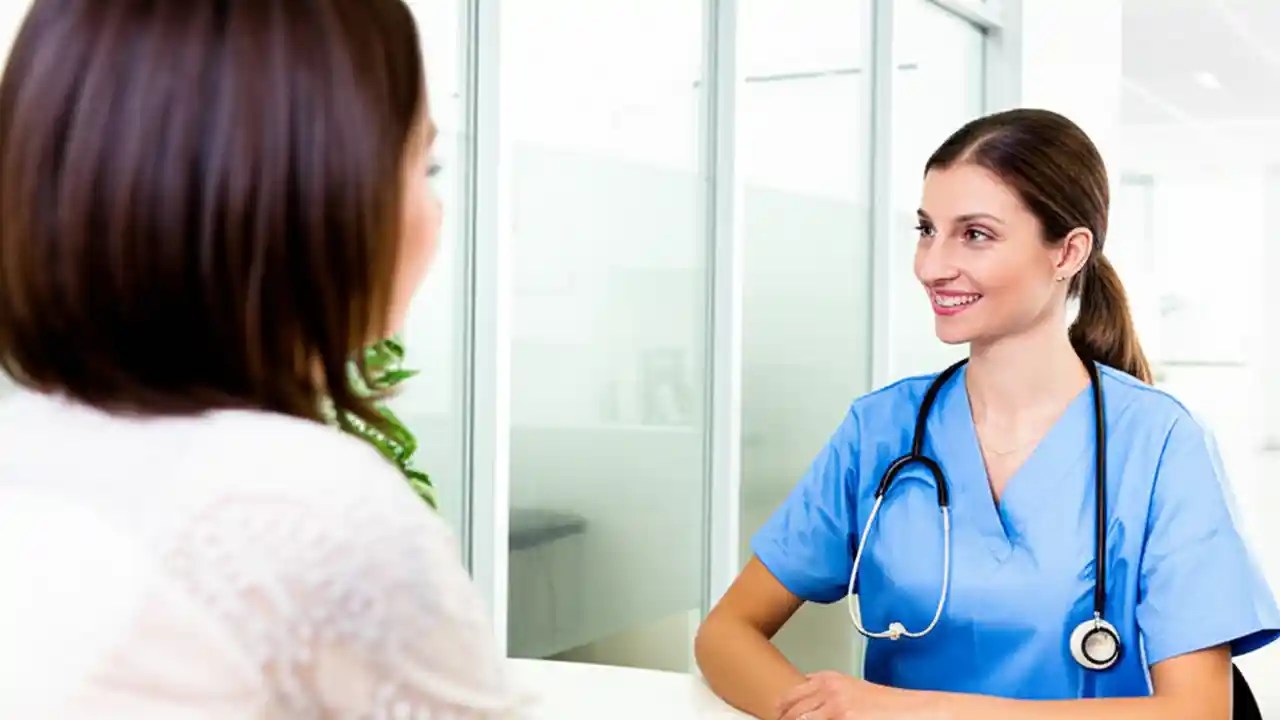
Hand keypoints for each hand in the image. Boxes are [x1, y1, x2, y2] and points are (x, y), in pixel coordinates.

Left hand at [775, 671, 943, 719]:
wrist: (917, 710)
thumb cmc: (888, 707)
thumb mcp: (851, 691)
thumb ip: (825, 695)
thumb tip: (801, 711)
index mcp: (827, 678)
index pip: (786, 698)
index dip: (781, 714)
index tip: (778, 719)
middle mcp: (827, 687)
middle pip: (786, 711)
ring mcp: (835, 705)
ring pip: (797, 719)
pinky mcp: (844, 718)